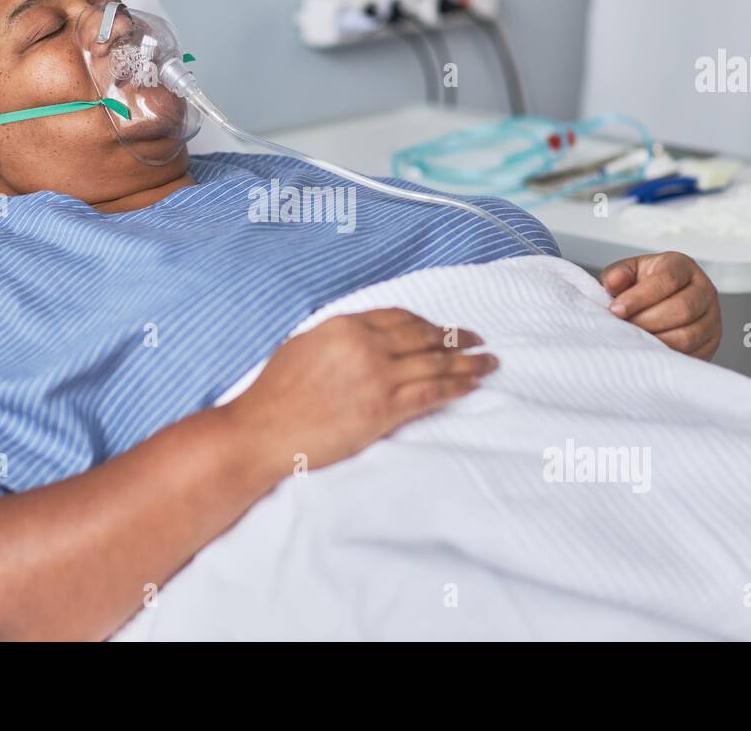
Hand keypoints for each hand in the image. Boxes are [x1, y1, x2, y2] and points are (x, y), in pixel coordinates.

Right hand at [228, 308, 497, 472]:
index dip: (427, 324)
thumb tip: (362, 338)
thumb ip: (337, 338)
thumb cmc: (274, 394)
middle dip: (456, 339)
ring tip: (488, 362)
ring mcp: (377, 377)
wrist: (261, 431)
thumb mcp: (303, 347)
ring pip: (435, 363)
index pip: (400, 318)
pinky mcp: (384, 409)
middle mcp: (366, 345)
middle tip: (478, 341)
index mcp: (345, 326)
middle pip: (424, 337)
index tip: (443, 330)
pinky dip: (456, 387)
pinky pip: (431, 393)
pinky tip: (471, 386)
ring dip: (467, 363)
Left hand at [600, 252, 721, 360]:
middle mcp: (704, 289)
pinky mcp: (711, 341)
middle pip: (682, 309)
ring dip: (656, 341)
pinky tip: (648, 350)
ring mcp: (712, 316)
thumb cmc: (642, 286)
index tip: (616, 309)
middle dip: (647, 321)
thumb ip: (618, 275)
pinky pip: (692, 354)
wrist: (657, 303)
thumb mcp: (627, 273)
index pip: (667, 279)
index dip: (640, 297)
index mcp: (683, 266)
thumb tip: (614, 282)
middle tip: (623, 327)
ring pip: (688, 335)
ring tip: (634, 339)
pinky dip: (667, 355)